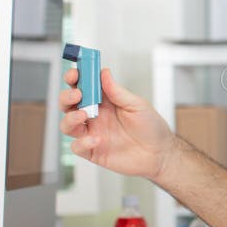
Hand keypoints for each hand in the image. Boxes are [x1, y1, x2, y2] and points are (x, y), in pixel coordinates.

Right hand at [59, 68, 174, 179]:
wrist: (159, 153)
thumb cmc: (151, 127)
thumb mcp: (137, 105)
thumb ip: (118, 91)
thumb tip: (104, 73)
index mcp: (105, 101)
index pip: (83, 86)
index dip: (75, 78)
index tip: (75, 73)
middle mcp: (95, 116)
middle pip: (69, 104)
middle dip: (67, 96)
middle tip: (77, 95)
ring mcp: (92, 133)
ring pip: (67, 124)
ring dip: (70, 118)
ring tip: (83, 115)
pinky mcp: (92, 151)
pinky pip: (77, 146)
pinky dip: (82, 142)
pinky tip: (97, 140)